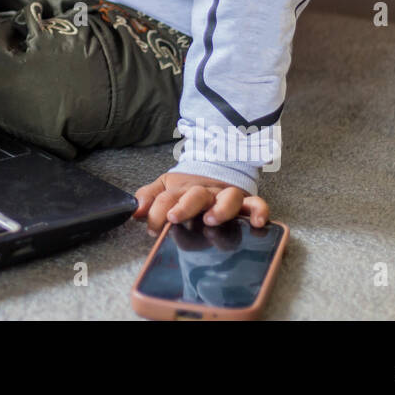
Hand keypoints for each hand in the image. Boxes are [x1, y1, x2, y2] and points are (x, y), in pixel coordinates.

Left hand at [132, 172, 269, 235]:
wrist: (214, 168)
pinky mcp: (245, 202)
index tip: (151, 226)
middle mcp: (206, 192)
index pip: (167, 198)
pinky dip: (259, 211)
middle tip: (174, 217)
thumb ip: (148, 198)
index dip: (157, 211)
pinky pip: (256, 204)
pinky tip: (258, 222)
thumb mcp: (164, 188)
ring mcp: (226, 196)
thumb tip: (134, 210)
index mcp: (183, 190)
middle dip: (185, 206)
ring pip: (228, 198)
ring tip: (212, 219)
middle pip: (197, 195)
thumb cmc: (187, 187)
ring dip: (220, 208)